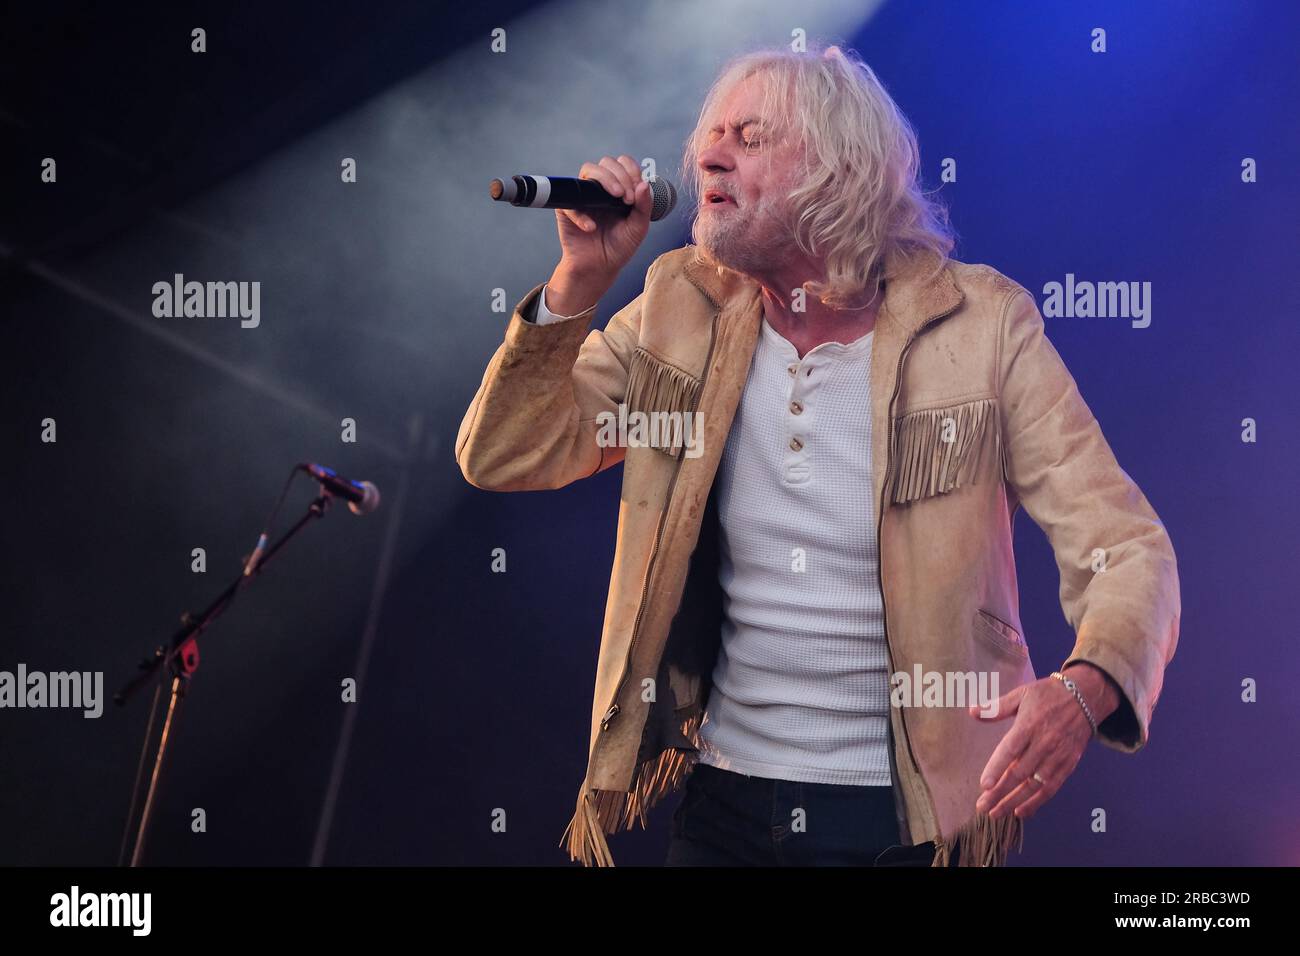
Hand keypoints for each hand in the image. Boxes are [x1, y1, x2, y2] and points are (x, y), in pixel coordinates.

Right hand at [555, 154, 651, 282]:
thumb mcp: (638, 227)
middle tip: (627, 198)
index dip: (631, 171)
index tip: (637, 190)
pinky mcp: (566, 209)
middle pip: (606, 162)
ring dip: (605, 179)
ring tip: (616, 198)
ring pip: (588, 170)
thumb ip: (644, 206)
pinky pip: (571, 201)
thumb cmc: (619, 247)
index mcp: (618, 188)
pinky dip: (582, 214)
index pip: (623, 164)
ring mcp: (583, 196)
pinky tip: (591, 227)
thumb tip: (645, 184)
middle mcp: (600, 188)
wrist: (600, 267)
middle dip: (620, 175)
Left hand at [968, 664, 1117, 821]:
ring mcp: (1058, 756)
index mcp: (1029, 724)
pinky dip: (1037, 802)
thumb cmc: (1049, 694)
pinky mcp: (1068, 764)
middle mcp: (1044, 743)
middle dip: (1000, 792)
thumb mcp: (1022, 694)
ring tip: (996, 813)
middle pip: (1019, 773)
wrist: (1086, 696)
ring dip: (1014, 801)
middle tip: (982, 805)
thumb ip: (997, 707)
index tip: (984, 785)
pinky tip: (1021, 811)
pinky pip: (1051, 787)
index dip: (996, 768)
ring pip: (1034, 785)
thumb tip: (973, 712)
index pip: (1010, 750)